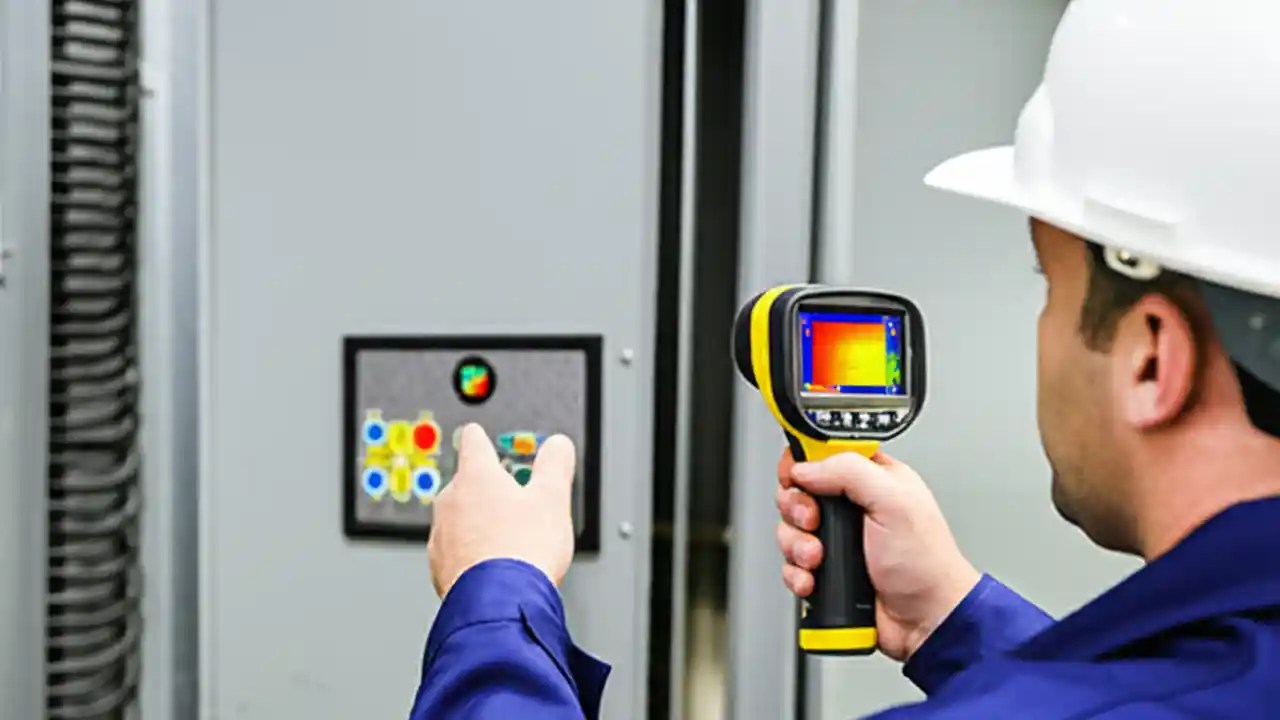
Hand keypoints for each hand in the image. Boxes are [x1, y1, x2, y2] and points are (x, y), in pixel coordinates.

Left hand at [428, 424, 576, 596]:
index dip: (480, 438)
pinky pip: (455, 551)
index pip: (473, 442)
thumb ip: (555, 464)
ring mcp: (441, 536)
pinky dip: (471, 553)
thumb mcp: (553, 498)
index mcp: (476, 476)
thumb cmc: (523, 550)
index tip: (478, 435)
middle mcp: (451, 501)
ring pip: (458, 519)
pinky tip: (493, 566)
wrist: (500, 604)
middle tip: (513, 501)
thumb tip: (558, 445)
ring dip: (477, 523)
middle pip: (466, 483)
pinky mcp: (440, 568)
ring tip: (507, 540)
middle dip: (486, 489)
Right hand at [775, 450, 979, 661]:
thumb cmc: (926, 562)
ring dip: (797, 546)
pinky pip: (791, 564)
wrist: (925, 620)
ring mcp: (836, 540)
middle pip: (798, 491)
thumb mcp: (894, 501)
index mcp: (871, 478)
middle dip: (797, 509)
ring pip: (790, 529)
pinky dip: (796, 573)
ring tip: (819, 559)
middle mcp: (851, 506)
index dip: (803, 461)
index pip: (823, 453)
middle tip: (815, 523)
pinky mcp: (826, 570)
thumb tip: (806, 468)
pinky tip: (814, 580)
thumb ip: (849, 471)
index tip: (799, 477)